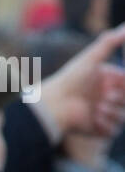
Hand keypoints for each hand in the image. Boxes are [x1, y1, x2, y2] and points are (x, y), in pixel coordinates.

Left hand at [41, 22, 124, 138]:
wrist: (53, 106)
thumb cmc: (70, 79)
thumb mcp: (92, 57)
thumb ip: (110, 41)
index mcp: (106, 80)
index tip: (119, 84)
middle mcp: (106, 97)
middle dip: (120, 98)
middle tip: (106, 96)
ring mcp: (102, 114)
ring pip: (122, 116)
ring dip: (113, 111)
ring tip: (97, 107)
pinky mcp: (97, 130)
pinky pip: (112, 130)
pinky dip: (106, 124)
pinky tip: (94, 118)